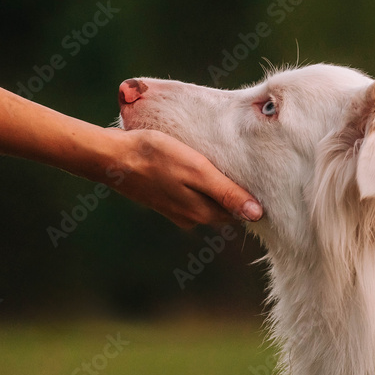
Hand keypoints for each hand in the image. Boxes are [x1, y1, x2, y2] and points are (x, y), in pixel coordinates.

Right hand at [103, 127, 262, 228]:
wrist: (113, 157)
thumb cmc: (157, 157)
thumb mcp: (197, 171)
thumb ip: (226, 192)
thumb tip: (256, 214)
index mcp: (203, 212)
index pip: (239, 212)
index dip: (251, 197)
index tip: (261, 178)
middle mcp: (192, 217)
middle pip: (225, 209)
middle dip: (236, 194)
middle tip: (249, 169)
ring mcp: (176, 210)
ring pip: (208, 202)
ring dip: (217, 189)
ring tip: (227, 166)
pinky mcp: (164, 200)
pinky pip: (191, 196)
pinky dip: (200, 186)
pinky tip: (199, 170)